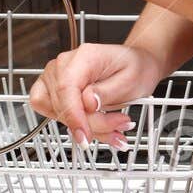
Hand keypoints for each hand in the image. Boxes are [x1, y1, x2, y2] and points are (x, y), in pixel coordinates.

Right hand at [28, 43, 164, 147]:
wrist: (136, 65)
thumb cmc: (135, 68)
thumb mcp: (131, 80)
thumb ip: (107, 92)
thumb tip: (87, 103)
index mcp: (84, 57)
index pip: (66, 88)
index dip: (73, 115)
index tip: (85, 136)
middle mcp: (64, 65)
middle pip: (62, 104)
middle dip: (89, 124)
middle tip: (117, 126)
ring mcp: (56, 77)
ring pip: (57, 113)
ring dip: (86, 127)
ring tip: (113, 127)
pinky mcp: (55, 91)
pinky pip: (57, 115)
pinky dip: (79, 127)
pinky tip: (100, 128)